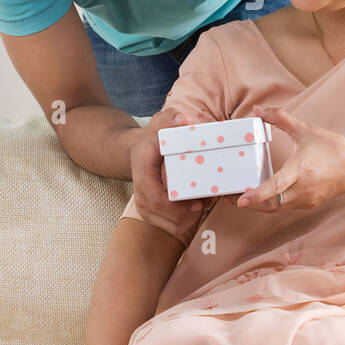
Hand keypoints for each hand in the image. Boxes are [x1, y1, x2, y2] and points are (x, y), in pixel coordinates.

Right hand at [129, 107, 206, 231]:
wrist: (135, 152)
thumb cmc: (151, 138)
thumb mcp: (160, 123)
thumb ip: (170, 119)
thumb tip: (185, 120)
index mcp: (143, 173)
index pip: (158, 200)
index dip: (179, 206)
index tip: (198, 203)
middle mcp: (140, 194)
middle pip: (168, 216)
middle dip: (191, 213)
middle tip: (208, 201)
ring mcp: (143, 206)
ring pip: (171, 224)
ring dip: (190, 218)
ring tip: (204, 202)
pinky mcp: (149, 213)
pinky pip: (171, 226)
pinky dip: (186, 220)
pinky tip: (195, 207)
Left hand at [236, 104, 344, 211]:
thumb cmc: (333, 147)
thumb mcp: (306, 130)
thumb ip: (281, 118)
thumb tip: (259, 110)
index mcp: (302, 170)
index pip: (276, 187)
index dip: (257, 195)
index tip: (240, 200)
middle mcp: (304, 189)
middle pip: (271, 204)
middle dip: (249, 203)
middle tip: (228, 196)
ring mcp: (307, 200)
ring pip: (277, 208)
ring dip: (258, 205)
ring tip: (240, 196)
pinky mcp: (309, 204)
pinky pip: (285, 207)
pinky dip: (271, 204)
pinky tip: (261, 195)